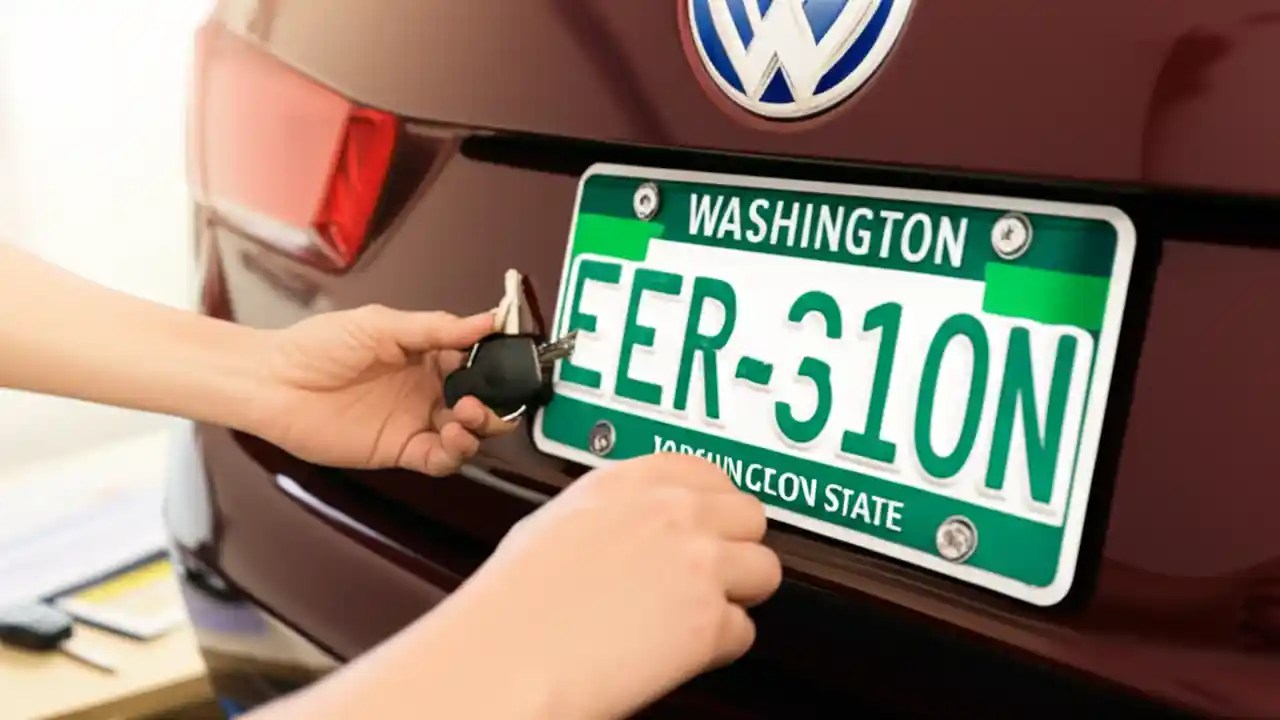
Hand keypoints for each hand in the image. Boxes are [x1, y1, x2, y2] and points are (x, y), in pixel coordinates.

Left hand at [250, 304, 515, 474]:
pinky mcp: (400, 450)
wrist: (274, 384)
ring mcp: (415, 421)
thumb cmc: (315, 347)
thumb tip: (485, 320)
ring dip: (478, 427)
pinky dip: (455, 453)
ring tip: (467, 416)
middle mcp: (425, 388)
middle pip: (478, 400)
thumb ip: (435, 328)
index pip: (475, 358)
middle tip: (486, 398)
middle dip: (493, 401)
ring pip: (465, 432)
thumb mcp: (380, 325)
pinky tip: (453, 439)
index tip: (509, 360)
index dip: (495, 362)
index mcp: (425, 353)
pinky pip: (439, 459)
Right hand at [430, 453, 782, 717]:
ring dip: (738, 596)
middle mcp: (673, 511)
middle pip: (750, 516)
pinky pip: (744, 632)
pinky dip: (717, 648)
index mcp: (630, 481)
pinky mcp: (711, 620)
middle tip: (705, 577)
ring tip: (693, 616)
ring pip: (765, 570)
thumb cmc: (513, 604)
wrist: (508, 659)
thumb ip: (612, 513)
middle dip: (734, 548)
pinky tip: (673, 652)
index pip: (710, 474)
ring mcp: (699, 562)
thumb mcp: (556, 522)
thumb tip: (634, 527)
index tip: (706, 527)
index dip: (712, 509)